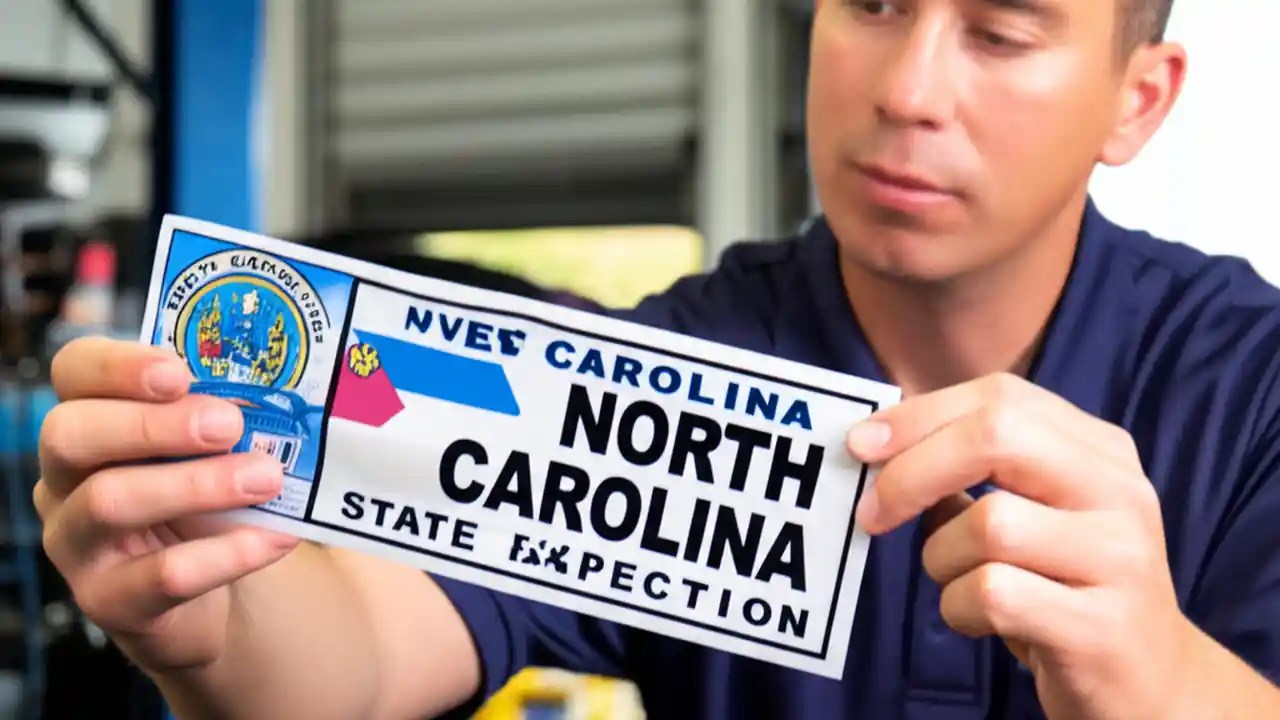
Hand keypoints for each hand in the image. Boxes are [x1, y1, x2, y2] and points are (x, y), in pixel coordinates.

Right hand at [34, 338, 298, 672]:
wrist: (219, 593)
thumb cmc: (210, 498)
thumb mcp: (212, 452)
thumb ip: (226, 419)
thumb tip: (277, 397)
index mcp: (89, 419)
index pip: (72, 372)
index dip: (116, 366)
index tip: (179, 373)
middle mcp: (63, 478)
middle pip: (71, 434)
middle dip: (153, 424)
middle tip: (229, 425)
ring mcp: (76, 543)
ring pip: (110, 501)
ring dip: (197, 485)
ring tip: (267, 478)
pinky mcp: (109, 600)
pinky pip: (162, 575)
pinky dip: (227, 553)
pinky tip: (277, 538)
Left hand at [847, 373, 1196, 719]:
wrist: (1150, 684)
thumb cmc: (1063, 589)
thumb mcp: (1033, 515)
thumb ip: (972, 471)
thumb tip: (878, 443)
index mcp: (1101, 451)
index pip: (1000, 397)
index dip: (919, 415)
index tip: (860, 444)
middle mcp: (1119, 492)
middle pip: (996, 436)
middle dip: (912, 471)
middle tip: (872, 513)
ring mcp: (1119, 558)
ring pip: (987, 524)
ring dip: (942, 559)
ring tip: (960, 581)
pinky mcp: (1101, 626)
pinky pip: (992, 594)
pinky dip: (959, 608)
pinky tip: (978, 620)